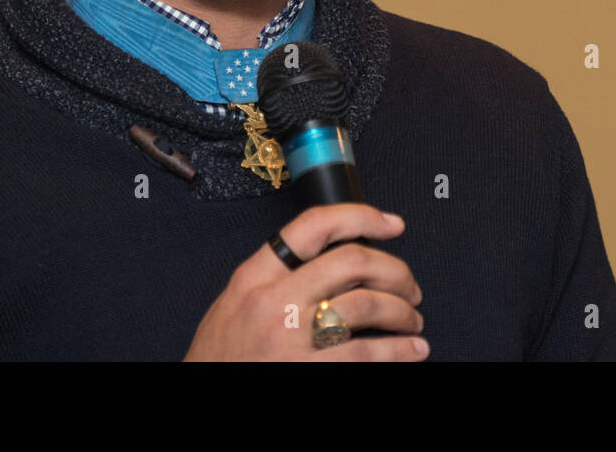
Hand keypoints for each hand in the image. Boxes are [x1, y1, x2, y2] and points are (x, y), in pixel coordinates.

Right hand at [182, 202, 427, 360]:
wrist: (203, 400)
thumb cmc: (221, 359)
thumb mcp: (236, 303)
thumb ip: (277, 278)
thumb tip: (338, 260)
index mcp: (254, 276)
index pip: (313, 226)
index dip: (361, 216)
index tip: (392, 223)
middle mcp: (273, 301)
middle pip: (351, 260)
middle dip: (394, 269)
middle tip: (409, 285)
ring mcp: (290, 338)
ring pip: (366, 304)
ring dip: (402, 310)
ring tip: (411, 319)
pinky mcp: (306, 372)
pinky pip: (367, 354)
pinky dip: (399, 350)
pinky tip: (412, 349)